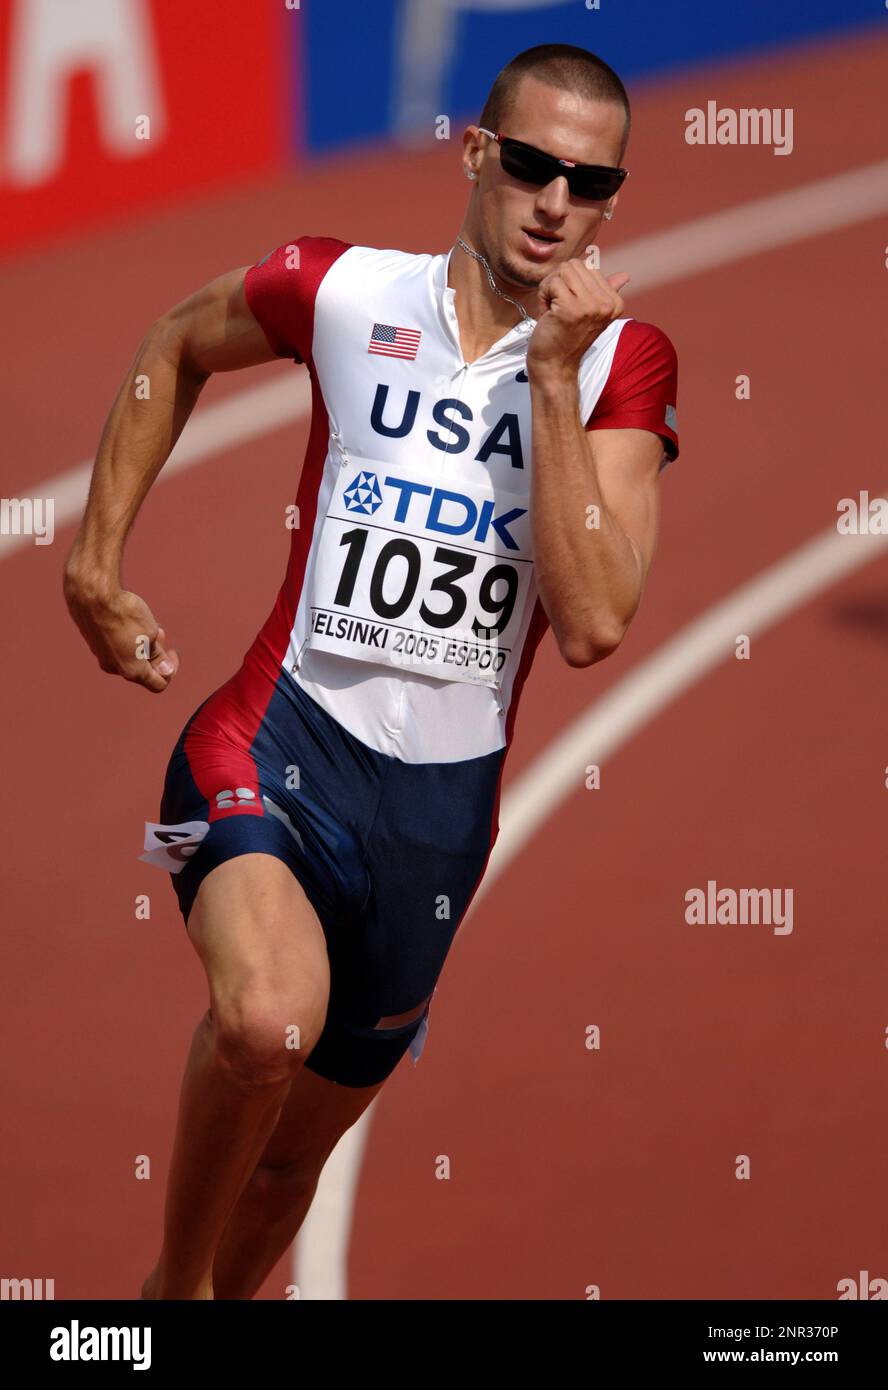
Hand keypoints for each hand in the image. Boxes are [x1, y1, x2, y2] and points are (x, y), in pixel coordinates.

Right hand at [64, 577, 179, 693]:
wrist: (92, 595)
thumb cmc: (125, 614)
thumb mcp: (150, 633)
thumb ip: (158, 655)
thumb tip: (165, 670)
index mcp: (132, 670)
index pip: (158, 684)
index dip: (170, 670)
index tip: (172, 651)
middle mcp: (114, 668)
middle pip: (143, 669)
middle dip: (156, 653)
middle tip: (160, 632)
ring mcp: (101, 656)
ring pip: (128, 656)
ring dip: (142, 644)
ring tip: (147, 622)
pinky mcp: (94, 642)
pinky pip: (116, 646)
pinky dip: (127, 638)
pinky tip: (129, 620)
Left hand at [527, 258, 629, 377]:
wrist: (554, 365)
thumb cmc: (566, 337)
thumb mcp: (589, 312)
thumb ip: (605, 292)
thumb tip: (625, 275)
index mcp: (615, 302)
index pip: (588, 266)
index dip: (570, 282)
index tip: (569, 306)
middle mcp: (607, 304)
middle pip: (574, 265)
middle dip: (558, 282)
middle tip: (557, 307)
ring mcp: (591, 306)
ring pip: (562, 270)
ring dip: (549, 288)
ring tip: (552, 310)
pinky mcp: (571, 308)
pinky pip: (551, 282)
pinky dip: (542, 296)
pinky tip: (547, 314)